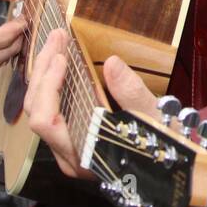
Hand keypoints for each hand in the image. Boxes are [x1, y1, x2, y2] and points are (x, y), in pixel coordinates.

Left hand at [24, 27, 159, 179]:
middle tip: (57, 37)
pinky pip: (51, 109)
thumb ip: (131, 94)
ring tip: (57, 43)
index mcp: (83, 154)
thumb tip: (112, 63)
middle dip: (43, 69)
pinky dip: (52, 84)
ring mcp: (68, 149)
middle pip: (37, 110)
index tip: (61, 57)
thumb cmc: (163, 148)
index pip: (46, 120)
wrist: (170, 170)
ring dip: (45, 73)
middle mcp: (68, 155)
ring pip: (40, 109)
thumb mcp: (152, 120)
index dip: (48, 86)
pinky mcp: (73, 139)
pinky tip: (61, 63)